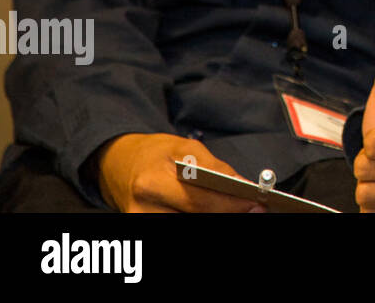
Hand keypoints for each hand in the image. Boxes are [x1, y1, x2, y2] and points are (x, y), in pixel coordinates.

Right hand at [93, 133, 265, 212]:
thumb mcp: (184, 147)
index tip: (256, 203)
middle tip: (253, 209)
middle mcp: (143, 209)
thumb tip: (243, 185)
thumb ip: (214, 167)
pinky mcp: (142, 227)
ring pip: (188, 224)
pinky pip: (178, 226)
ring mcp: (141, 222)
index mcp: (152, 182)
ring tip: (236, 208)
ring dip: (216, 216)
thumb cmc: (153, 153)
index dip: (231, 204)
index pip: (199, 201)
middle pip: (196, 218)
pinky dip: (200, 218)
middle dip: (228, 213)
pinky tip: (216, 211)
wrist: (117, 163)